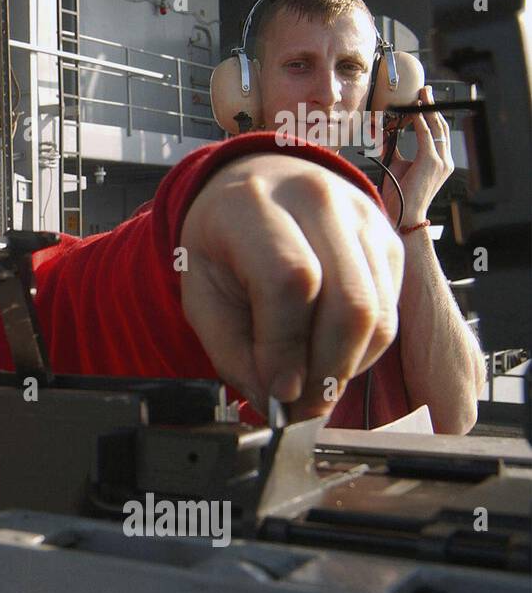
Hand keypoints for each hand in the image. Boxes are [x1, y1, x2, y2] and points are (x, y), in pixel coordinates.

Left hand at [180, 154, 404, 420]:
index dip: (287, 348)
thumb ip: (232, 349)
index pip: (289, 281)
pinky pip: (390, 312)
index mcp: (254, 205)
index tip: (278, 391)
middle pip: (348, 302)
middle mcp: (317, 200)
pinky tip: (330, 357)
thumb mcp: (202, 293)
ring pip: (376, 313)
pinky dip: (363, 350)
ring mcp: (362, 218)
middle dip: (326, 370)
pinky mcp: (389, 241)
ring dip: (347, 367)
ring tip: (312, 387)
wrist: (257, 187)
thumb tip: (277, 398)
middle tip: (301, 406)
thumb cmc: (224, 243)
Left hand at [380, 85, 453, 225]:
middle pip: (440, 126)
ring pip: (436, 128)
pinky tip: (413, 111)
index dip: (430, 115)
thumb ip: (394, 148)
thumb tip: (385, 133)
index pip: (437, 132)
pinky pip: (426, 135)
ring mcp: (441, 161)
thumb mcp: (396, 166)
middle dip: (432, 106)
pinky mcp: (432, 162)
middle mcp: (444, 160)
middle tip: (424, 91)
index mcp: (439, 161)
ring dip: (427, 109)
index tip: (423, 101)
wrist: (404, 216)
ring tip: (420, 95)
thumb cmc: (399, 194)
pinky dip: (419, 121)